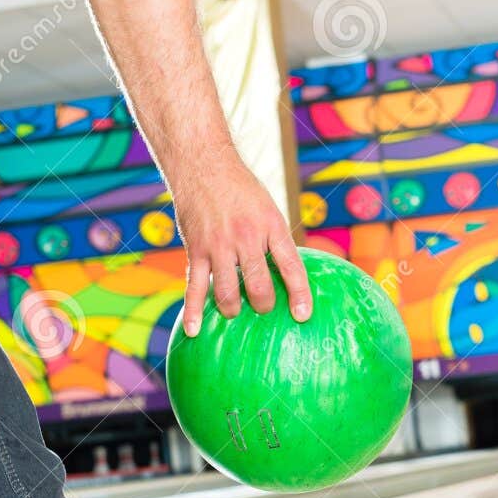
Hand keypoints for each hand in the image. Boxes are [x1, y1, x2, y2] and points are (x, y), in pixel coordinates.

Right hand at [172, 155, 311, 335]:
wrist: (203, 165)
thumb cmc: (241, 190)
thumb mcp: (269, 209)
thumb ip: (277, 241)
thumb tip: (290, 276)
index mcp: (271, 226)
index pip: (291, 266)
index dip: (299, 294)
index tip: (303, 315)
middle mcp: (246, 237)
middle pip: (259, 286)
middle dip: (264, 304)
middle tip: (263, 307)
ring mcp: (219, 245)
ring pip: (228, 293)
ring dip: (234, 308)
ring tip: (237, 309)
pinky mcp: (196, 250)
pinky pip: (195, 287)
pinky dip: (194, 311)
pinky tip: (195, 332)